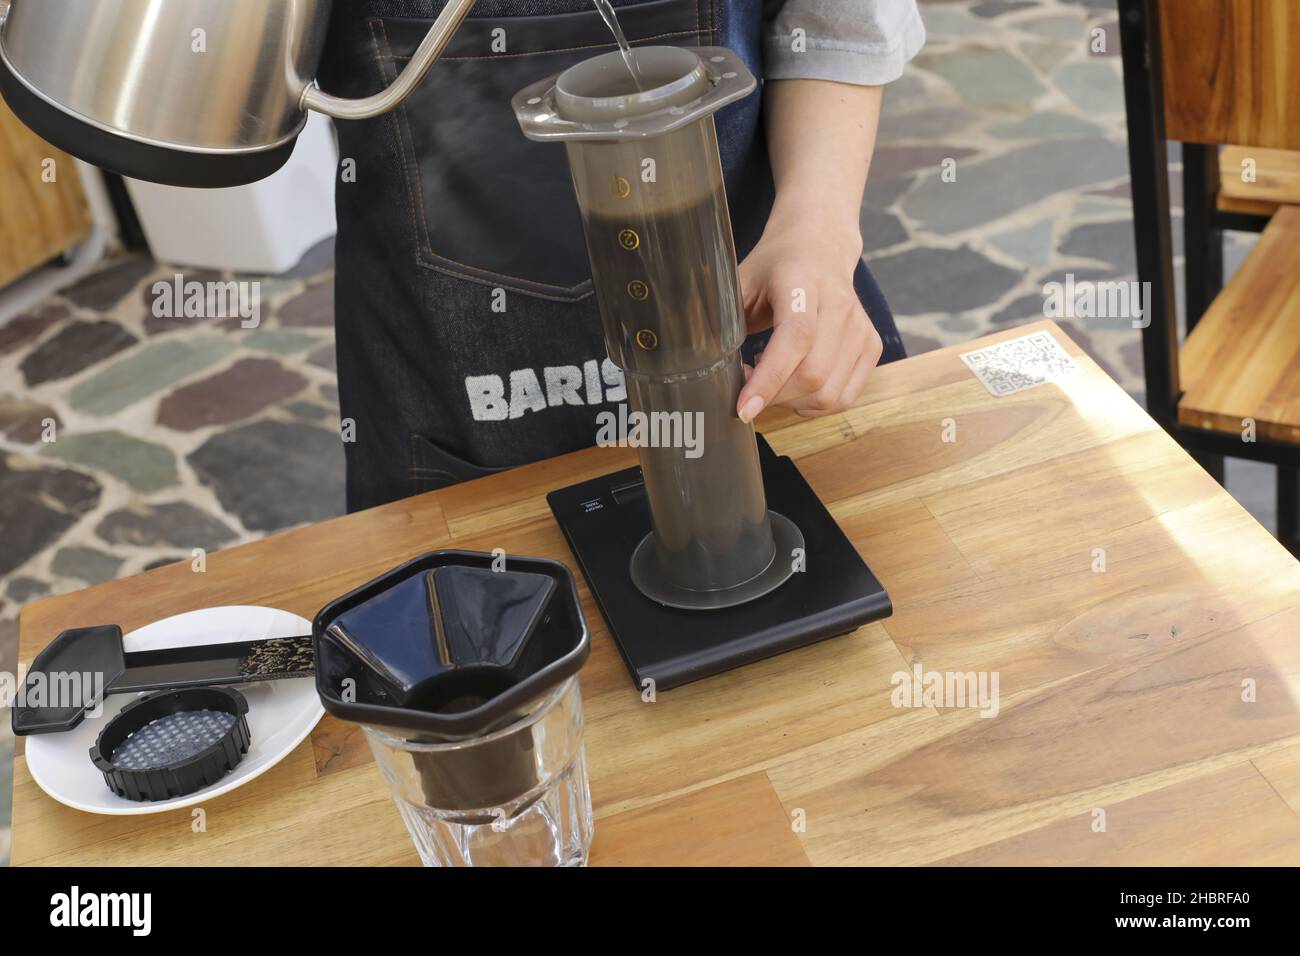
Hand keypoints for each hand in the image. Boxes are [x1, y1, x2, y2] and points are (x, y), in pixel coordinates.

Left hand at [735, 215, 882, 421]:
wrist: (819, 248)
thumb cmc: (772, 269)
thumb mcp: (738, 283)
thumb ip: (721, 321)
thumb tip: (696, 366)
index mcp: (802, 282)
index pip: (795, 338)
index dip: (769, 380)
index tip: (743, 409)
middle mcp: (839, 303)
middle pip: (812, 376)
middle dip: (773, 396)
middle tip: (748, 386)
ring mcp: (861, 326)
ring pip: (828, 394)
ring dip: (791, 403)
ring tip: (771, 381)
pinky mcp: (871, 345)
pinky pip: (843, 398)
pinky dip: (814, 404)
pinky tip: (794, 384)